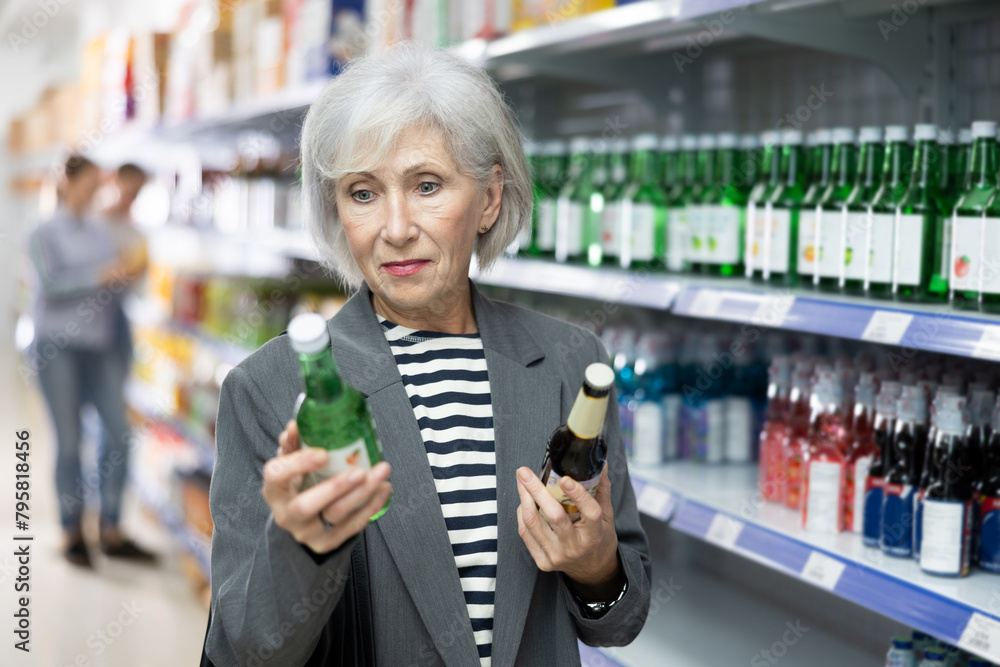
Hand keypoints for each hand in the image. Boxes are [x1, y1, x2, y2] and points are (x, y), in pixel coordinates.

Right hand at [263, 420, 391, 553]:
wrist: (302, 520)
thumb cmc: (298, 483)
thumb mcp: (291, 463)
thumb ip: (294, 443)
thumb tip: (297, 424)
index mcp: (274, 489)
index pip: (276, 476)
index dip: (298, 464)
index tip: (323, 453)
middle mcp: (286, 514)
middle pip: (306, 505)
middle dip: (336, 487)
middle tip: (359, 471)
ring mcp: (306, 532)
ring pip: (335, 515)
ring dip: (362, 493)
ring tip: (380, 473)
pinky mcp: (326, 542)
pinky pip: (352, 526)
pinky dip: (371, 506)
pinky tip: (383, 489)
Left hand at [515, 464, 621, 600]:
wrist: (592, 570)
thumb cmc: (598, 538)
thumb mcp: (606, 516)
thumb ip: (601, 490)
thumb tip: (599, 464)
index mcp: (595, 535)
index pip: (589, 512)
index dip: (578, 494)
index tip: (565, 478)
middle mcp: (574, 548)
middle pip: (553, 516)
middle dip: (536, 490)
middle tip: (525, 472)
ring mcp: (556, 556)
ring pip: (533, 523)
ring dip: (524, 498)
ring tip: (522, 481)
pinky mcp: (543, 562)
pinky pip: (526, 533)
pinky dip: (522, 514)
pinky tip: (524, 501)